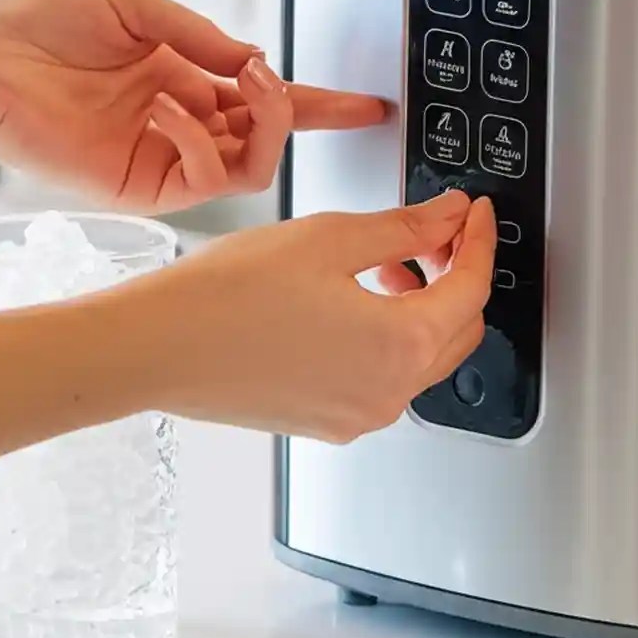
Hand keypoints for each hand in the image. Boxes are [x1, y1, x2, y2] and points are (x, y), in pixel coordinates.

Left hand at [0, 0, 385, 212]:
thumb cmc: (39, 16)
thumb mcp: (137, 7)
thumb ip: (202, 40)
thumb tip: (256, 63)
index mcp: (183, 75)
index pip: (267, 99)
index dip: (321, 105)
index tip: (367, 107)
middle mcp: (181, 119)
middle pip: (268, 135)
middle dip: (297, 111)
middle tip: (277, 82)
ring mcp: (163, 155)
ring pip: (250, 165)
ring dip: (259, 125)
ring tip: (241, 85)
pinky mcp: (140, 184)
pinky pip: (201, 179)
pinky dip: (198, 142)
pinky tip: (168, 107)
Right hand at [108, 191, 496, 442]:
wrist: (158, 348)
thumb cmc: (226, 298)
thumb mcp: (329, 239)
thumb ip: (404, 227)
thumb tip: (449, 216)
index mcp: (402, 346)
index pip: (472, 288)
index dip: (479, 241)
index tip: (474, 214)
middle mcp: (389, 394)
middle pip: (459, 331)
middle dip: (456, 277)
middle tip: (433, 234)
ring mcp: (358, 416)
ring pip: (422, 358)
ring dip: (421, 309)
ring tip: (384, 264)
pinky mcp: (328, 423)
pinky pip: (382, 379)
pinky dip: (386, 339)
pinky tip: (353, 303)